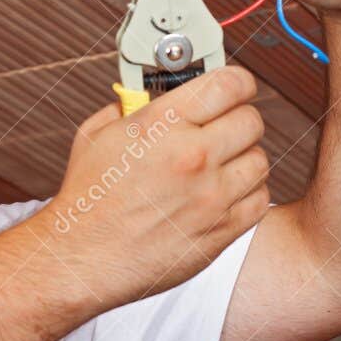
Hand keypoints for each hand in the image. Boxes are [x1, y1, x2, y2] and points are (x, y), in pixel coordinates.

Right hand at [47, 66, 269, 314]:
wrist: (81, 256)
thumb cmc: (87, 198)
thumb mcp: (98, 133)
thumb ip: (133, 106)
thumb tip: (155, 95)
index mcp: (162, 124)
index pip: (230, 84)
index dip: (238, 83)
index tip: (235, 89)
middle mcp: (192, 155)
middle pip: (251, 121)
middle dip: (238, 120)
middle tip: (223, 129)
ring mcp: (210, 195)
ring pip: (260, 160)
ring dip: (243, 159)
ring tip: (221, 165)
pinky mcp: (220, 230)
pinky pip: (259, 200)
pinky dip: (247, 194)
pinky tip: (224, 194)